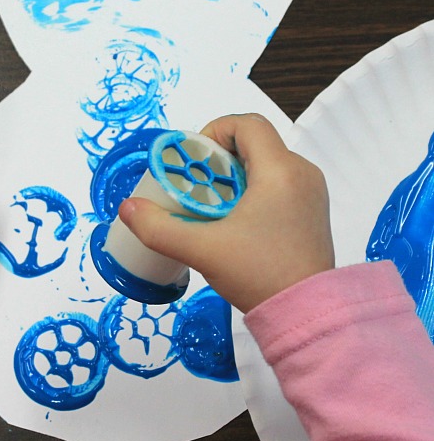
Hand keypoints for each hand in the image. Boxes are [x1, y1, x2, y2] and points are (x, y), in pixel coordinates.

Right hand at [118, 114, 334, 312]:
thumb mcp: (202, 250)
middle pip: (255, 143)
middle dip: (219, 160)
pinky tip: (237, 222)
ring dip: (236, 176)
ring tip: (214, 208)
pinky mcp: (313, 212)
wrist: (308, 316)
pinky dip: (254, 190)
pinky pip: (279, 184)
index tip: (195, 163)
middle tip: (197, 189)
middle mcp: (302, 173)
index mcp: (280, 170)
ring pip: (266, 164)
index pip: (248, 124)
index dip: (215, 132)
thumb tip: (128, 208)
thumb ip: (158, 228)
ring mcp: (311, 193)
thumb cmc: (259, 274)